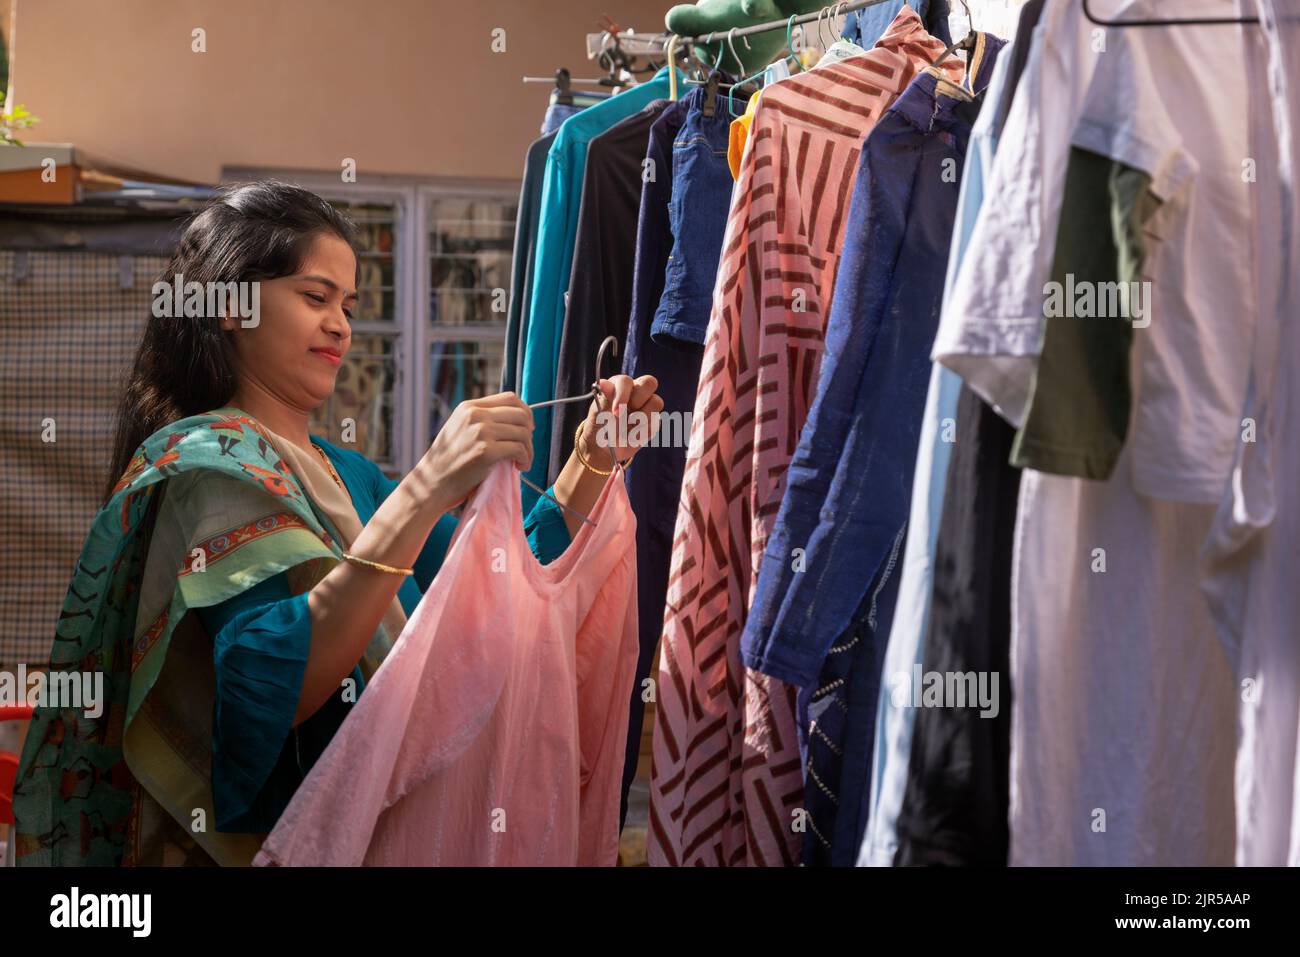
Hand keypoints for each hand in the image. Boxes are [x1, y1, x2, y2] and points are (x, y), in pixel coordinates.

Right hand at [416, 392, 533, 511]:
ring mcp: (480, 432)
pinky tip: (520, 467)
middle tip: (526, 449)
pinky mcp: (486, 451)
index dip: (525, 412)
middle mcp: (475, 415)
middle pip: (521, 414)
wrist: (432, 483)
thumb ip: (482, 421)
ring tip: (522, 462)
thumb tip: (517, 419)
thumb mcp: (461, 429)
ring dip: (529, 450)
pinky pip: (519, 449)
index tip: (527, 429)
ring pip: (523, 433)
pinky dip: (526, 459)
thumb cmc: (449, 462)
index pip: (510, 398)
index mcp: (469, 407)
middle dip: (529, 433)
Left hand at [578, 374, 663, 468]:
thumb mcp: (598, 413)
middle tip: (626, 416)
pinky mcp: (653, 419)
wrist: (605, 449)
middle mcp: (635, 391)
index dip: (622, 395)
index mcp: (619, 385)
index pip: (626, 381)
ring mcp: (646, 404)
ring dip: (641, 418)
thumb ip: (604, 398)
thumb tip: (603, 382)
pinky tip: (632, 435)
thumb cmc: (600, 426)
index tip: (616, 413)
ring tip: (628, 426)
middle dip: (638, 401)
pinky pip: (656, 422)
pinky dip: (643, 431)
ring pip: (656, 402)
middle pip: (649, 382)